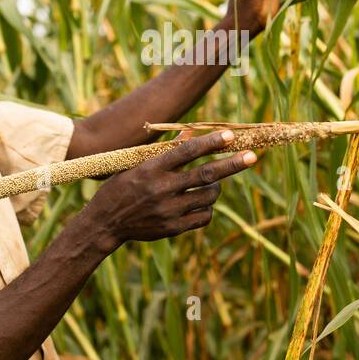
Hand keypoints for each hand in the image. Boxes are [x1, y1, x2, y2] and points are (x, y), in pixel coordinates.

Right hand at [81, 131, 255, 250]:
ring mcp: (169, 210)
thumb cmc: (122, 187)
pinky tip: (201, 202)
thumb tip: (190, 132)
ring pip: (209, 195)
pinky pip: (204, 216)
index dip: (210, 143)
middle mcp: (162, 189)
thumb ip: (166, 150)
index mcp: (151, 169)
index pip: (187, 152)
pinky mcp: (173, 228)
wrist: (105, 223)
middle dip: (233, 164)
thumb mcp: (138, 164)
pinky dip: (208, 207)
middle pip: (206, 174)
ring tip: (212, 183)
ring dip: (216, 187)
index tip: (230, 135)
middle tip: (252, 156)